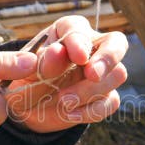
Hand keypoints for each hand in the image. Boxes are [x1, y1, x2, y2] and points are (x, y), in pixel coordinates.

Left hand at [5, 15, 127, 132]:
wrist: (29, 107)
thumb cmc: (28, 80)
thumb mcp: (27, 72)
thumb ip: (43, 62)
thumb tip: (59, 52)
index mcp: (68, 31)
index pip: (79, 29)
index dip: (80, 42)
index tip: (78, 57)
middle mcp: (92, 47)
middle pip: (116, 43)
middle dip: (107, 59)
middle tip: (93, 74)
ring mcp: (103, 71)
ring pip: (117, 74)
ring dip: (91, 90)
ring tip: (64, 102)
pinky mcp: (106, 95)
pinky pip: (111, 101)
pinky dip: (91, 110)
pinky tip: (69, 114)